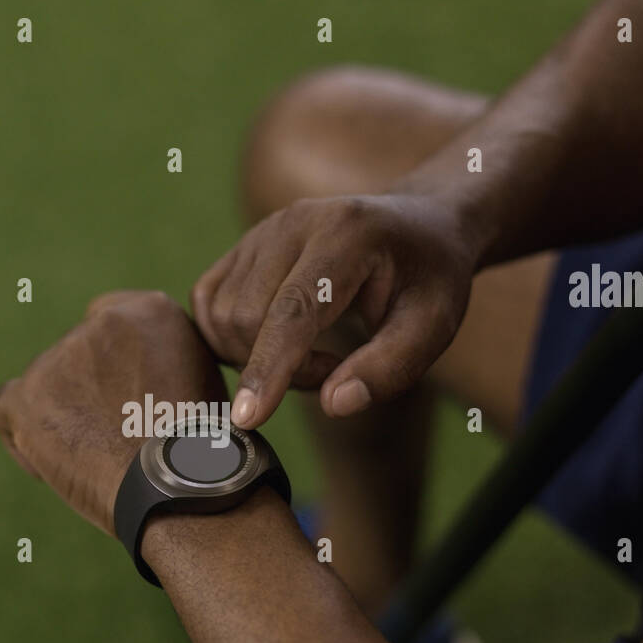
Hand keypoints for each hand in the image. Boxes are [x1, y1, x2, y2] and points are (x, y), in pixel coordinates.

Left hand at [0, 290, 227, 534]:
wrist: (178, 484)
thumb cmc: (201, 453)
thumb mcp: (203, 385)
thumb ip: (163, 363)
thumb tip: (133, 379)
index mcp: (151, 312)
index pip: (109, 325)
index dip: (113, 367)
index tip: (129, 401)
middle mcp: (101, 323)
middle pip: (76, 357)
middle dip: (87, 395)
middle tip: (113, 440)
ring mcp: (59, 357)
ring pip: (45, 386)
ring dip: (63, 419)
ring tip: (96, 462)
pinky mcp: (27, 396)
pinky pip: (7, 410)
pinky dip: (24, 438)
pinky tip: (55, 467)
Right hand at [191, 192, 478, 427]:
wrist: (416, 225)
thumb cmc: (428, 279)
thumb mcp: (434, 325)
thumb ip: (390, 368)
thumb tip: (333, 404)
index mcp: (346, 233)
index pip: (293, 310)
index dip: (269, 368)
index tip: (248, 419)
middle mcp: (292, 223)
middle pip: (247, 318)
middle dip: (280, 368)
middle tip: (333, 370)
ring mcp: (261, 231)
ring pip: (222, 315)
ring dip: (256, 356)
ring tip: (312, 354)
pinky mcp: (242, 247)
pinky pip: (208, 303)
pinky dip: (228, 338)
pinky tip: (274, 343)